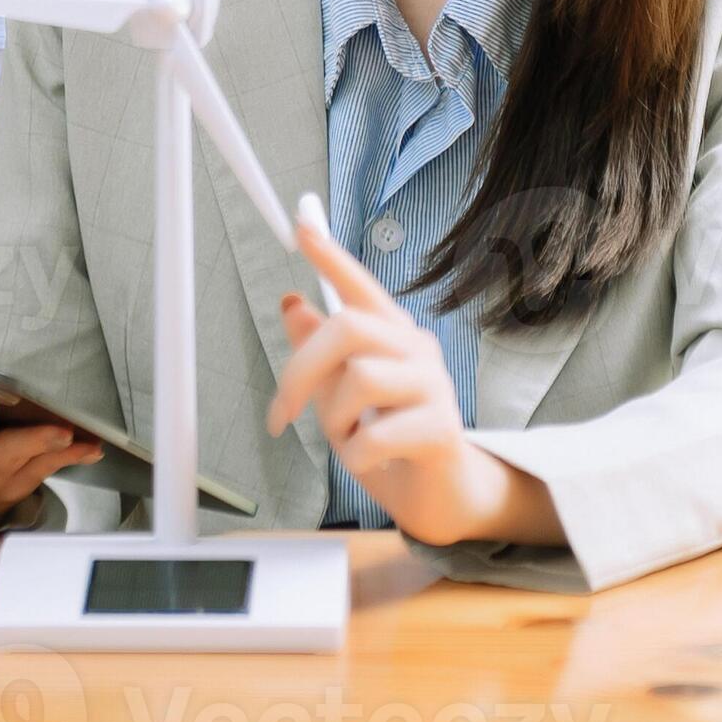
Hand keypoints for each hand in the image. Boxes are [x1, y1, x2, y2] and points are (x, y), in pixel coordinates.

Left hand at [264, 206, 557, 548]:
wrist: (440, 497)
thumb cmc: (391, 443)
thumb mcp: (343, 396)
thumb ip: (321, 353)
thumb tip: (291, 304)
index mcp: (392, 337)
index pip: (360, 287)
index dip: (330, 256)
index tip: (301, 225)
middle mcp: (417, 349)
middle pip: (349, 327)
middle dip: (301, 370)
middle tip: (280, 413)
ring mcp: (434, 385)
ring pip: (359, 379)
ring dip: (334, 422)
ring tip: (350, 442)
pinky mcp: (440, 427)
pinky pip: (373, 435)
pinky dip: (356, 458)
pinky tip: (373, 463)